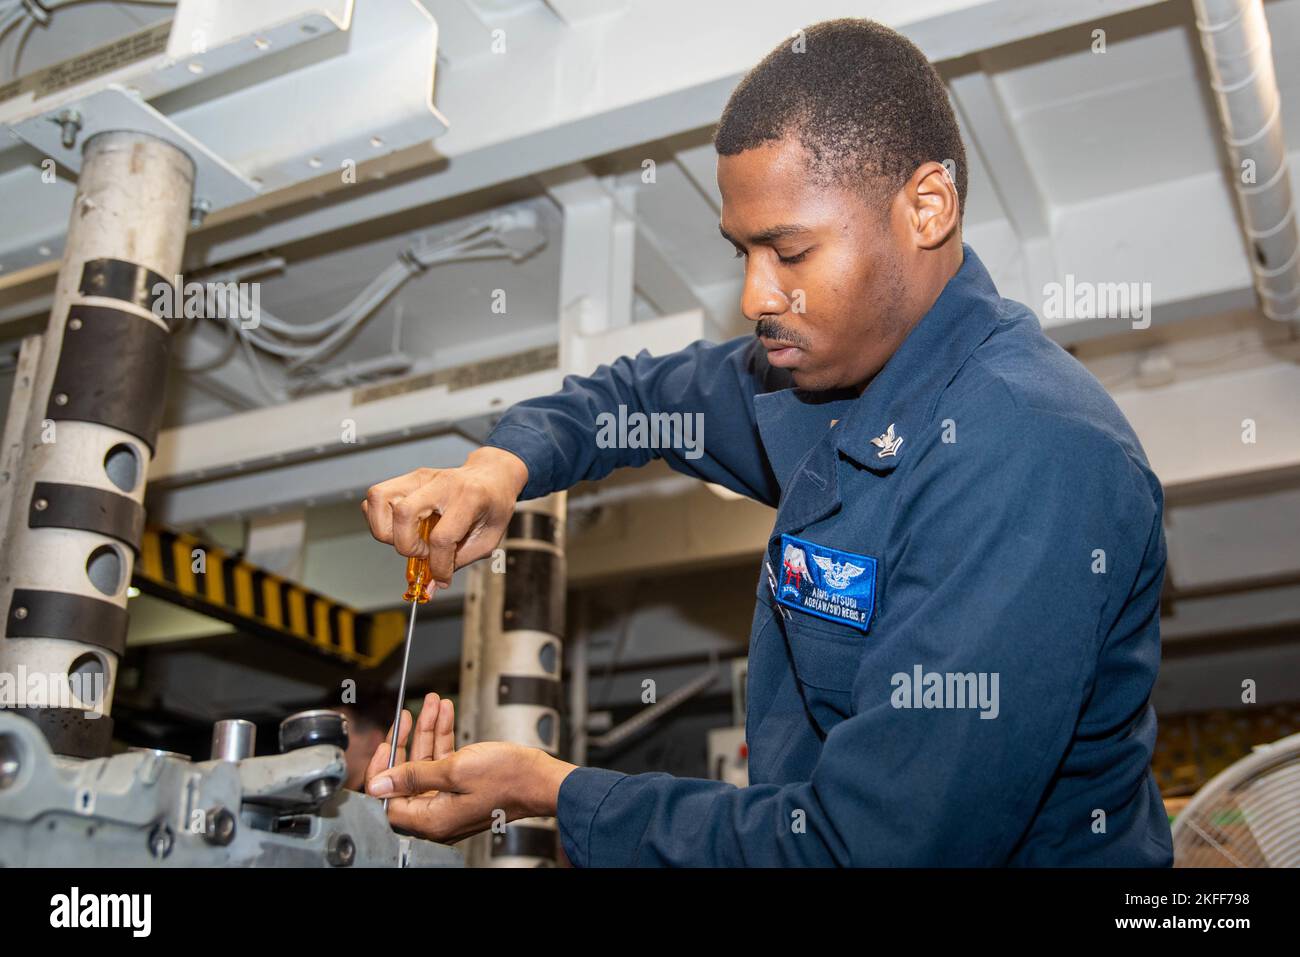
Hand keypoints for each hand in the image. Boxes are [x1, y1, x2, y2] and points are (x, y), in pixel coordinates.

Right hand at [361, 447, 529, 591]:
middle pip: (403, 513)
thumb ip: (458, 562)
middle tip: (422, 552)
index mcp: (469, 498)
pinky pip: (377, 496)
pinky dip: (379, 517)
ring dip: (384, 529)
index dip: (438, 565)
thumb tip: (431, 587)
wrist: (492, 476)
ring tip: (407, 538)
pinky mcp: (409, 478)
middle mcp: (442, 483)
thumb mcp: (487, 539)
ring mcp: (421, 478)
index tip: (441, 577)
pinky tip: (401, 528)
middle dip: (405, 545)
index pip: (442, 537)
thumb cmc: (493, 506)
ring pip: (379, 498)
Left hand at [365, 692, 576, 842]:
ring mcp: (451, 801)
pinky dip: (445, 738)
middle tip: (408, 717)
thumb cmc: (507, 778)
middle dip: (409, 740)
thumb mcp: (455, 770)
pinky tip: (445, 715)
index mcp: (430, 819)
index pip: (388, 798)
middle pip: (407, 776)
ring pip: (428, 764)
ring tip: (431, 704)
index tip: (386, 742)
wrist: (541, 779)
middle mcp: (438, 814)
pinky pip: (445, 763)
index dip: (384, 768)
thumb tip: (378, 785)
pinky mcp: (464, 789)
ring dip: (429, 731)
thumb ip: (412, 775)